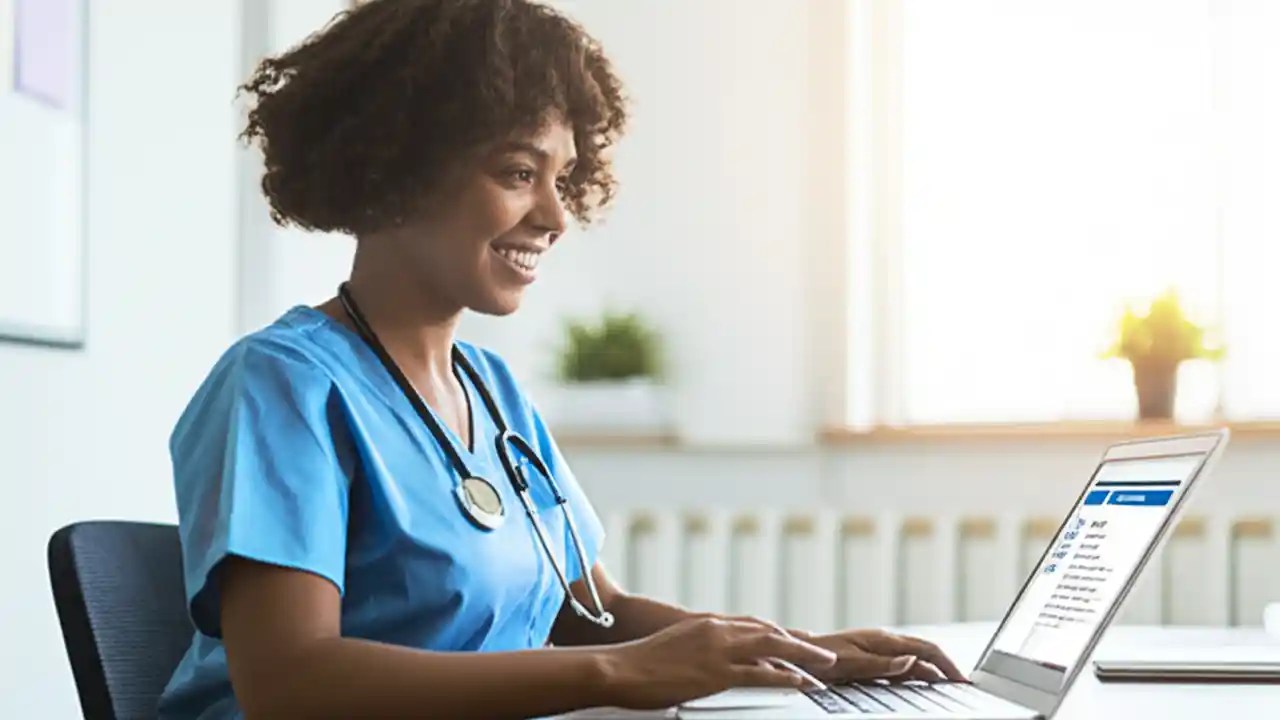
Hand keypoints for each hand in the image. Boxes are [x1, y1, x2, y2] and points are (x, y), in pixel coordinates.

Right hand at [600, 616, 838, 709]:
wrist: (620, 668)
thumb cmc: (639, 662)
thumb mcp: (673, 644)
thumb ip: (696, 646)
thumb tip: (708, 657)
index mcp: (706, 623)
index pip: (751, 624)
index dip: (777, 631)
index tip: (795, 637)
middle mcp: (717, 630)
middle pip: (769, 632)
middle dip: (798, 642)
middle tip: (822, 652)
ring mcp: (719, 651)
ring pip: (773, 649)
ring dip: (802, 656)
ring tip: (824, 665)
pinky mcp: (717, 673)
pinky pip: (760, 675)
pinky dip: (785, 677)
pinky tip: (800, 682)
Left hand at [790, 628, 966, 682]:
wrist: (803, 656)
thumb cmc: (823, 659)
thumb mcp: (852, 664)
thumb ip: (883, 665)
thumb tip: (911, 662)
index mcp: (884, 640)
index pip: (927, 649)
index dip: (948, 664)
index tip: (962, 679)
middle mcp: (886, 642)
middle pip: (926, 652)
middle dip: (947, 667)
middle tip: (963, 685)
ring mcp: (881, 649)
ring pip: (917, 659)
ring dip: (936, 671)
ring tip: (951, 686)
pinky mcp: (875, 658)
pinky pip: (904, 665)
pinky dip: (921, 674)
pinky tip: (926, 683)